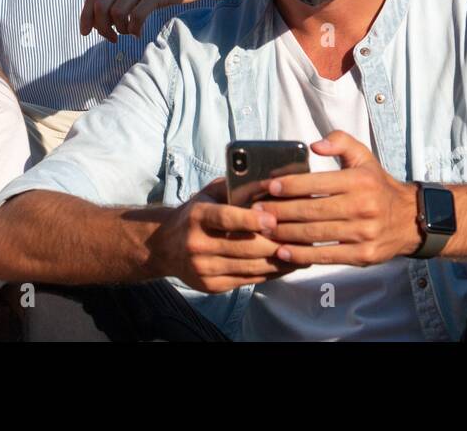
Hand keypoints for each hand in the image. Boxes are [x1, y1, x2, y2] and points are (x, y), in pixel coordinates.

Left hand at [79, 0, 223, 41]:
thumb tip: (97, 18)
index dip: (85, 16)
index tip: (86, 32)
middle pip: (101, 5)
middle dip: (101, 27)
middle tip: (111, 38)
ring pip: (116, 12)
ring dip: (119, 30)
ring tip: (128, 33)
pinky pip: (136, 16)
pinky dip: (134, 30)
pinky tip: (138, 33)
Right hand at [151, 177, 295, 292]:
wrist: (165, 247)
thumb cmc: (196, 214)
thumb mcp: (208, 194)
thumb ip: (235, 187)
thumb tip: (271, 181)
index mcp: (197, 216)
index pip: (226, 218)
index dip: (251, 220)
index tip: (274, 220)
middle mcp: (197, 244)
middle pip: (244, 247)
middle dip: (275, 243)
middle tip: (301, 237)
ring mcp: (204, 269)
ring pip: (250, 267)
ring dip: (279, 261)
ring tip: (302, 252)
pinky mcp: (212, 286)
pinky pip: (249, 280)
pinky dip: (271, 273)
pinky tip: (286, 264)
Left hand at [252, 130, 421, 265]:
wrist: (410, 219)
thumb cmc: (377, 185)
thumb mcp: (364, 156)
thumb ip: (340, 142)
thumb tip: (314, 145)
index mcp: (360, 181)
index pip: (318, 182)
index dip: (290, 185)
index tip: (269, 187)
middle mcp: (363, 207)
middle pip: (312, 210)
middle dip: (280, 211)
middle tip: (257, 211)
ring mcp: (363, 233)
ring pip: (315, 234)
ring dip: (285, 233)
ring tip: (264, 229)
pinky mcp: (363, 255)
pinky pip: (325, 256)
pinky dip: (302, 255)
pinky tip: (283, 252)